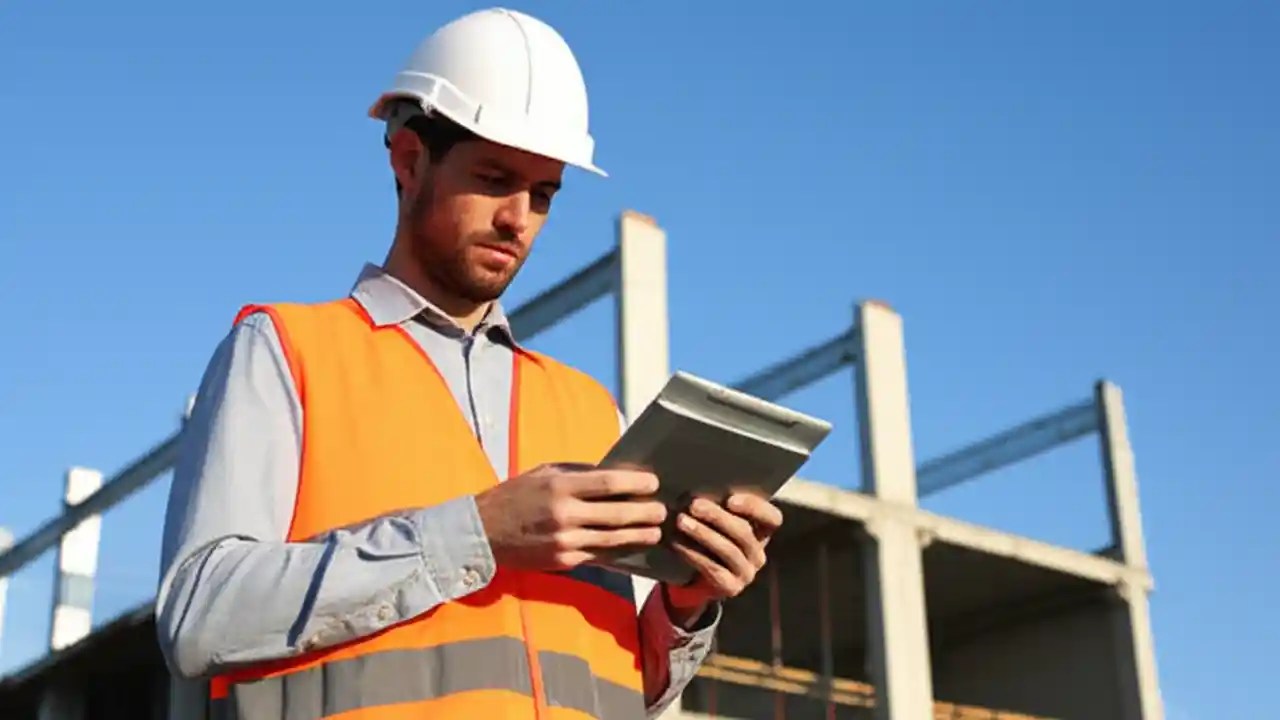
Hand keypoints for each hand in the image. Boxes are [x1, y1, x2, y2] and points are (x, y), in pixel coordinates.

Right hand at [475, 463, 666, 570]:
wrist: (483, 533)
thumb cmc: (515, 496)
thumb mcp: (544, 473)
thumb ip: (578, 474)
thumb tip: (614, 474)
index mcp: (559, 487)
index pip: (607, 483)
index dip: (635, 484)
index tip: (653, 482)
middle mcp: (564, 515)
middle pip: (617, 515)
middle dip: (645, 512)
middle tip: (663, 510)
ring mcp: (565, 542)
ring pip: (613, 540)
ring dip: (639, 535)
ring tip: (656, 531)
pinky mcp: (564, 561)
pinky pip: (599, 555)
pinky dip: (619, 550)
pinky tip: (632, 545)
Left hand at [662, 493, 782, 624]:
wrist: (699, 578)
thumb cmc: (711, 537)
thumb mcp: (719, 521)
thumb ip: (719, 506)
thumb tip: (700, 483)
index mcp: (762, 532)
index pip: (772, 518)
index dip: (754, 508)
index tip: (730, 499)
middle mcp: (759, 554)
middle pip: (744, 533)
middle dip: (718, 517)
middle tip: (694, 505)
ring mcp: (747, 573)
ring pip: (728, 550)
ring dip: (703, 533)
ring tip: (682, 521)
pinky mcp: (731, 587)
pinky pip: (713, 568)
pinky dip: (693, 553)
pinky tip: (677, 543)